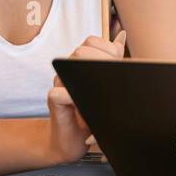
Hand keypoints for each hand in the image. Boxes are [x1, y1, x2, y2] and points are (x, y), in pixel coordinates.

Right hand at [46, 30, 125, 163]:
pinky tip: (86, 105)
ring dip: (90, 77)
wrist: (74, 140)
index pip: (91, 42)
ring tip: (103, 92)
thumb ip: (113, 60)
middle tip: (113, 79)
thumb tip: (122, 35)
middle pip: (81, 51)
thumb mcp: (107, 86)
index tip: (118, 63)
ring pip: (69, 64)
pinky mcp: (53, 101)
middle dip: (101, 60)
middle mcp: (68, 70)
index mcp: (80, 63)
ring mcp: (59, 84)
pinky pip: (59, 92)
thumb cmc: (93, 112)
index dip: (107, 49)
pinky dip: (73, 97)